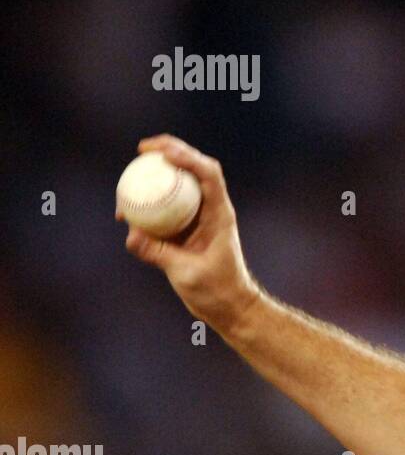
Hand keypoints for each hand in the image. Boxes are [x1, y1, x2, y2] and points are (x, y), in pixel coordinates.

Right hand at [118, 135, 260, 335]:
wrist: (228, 306)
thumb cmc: (217, 291)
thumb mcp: (187, 273)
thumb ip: (160, 253)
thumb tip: (131, 234)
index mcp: (219, 213)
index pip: (208, 174)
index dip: (188, 157)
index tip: (163, 153)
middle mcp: (209, 210)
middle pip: (193, 169)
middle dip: (170, 151)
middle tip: (142, 148)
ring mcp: (197, 218)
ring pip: (177, 187)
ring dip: (156, 176)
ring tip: (128, 175)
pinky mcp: (184, 230)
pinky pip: (164, 210)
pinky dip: (147, 206)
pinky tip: (124, 214)